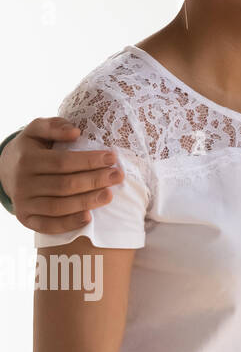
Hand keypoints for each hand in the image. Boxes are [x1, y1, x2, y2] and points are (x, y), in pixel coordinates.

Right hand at [1, 118, 122, 233]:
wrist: (6, 170)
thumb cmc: (32, 148)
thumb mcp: (36, 130)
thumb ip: (53, 125)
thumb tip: (75, 132)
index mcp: (28, 160)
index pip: (63, 162)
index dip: (89, 160)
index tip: (112, 158)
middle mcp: (23, 183)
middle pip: (64, 185)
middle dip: (95, 180)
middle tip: (118, 176)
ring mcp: (23, 203)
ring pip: (58, 206)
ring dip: (86, 202)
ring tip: (109, 195)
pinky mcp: (26, 218)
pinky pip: (47, 226)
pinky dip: (67, 224)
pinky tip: (88, 219)